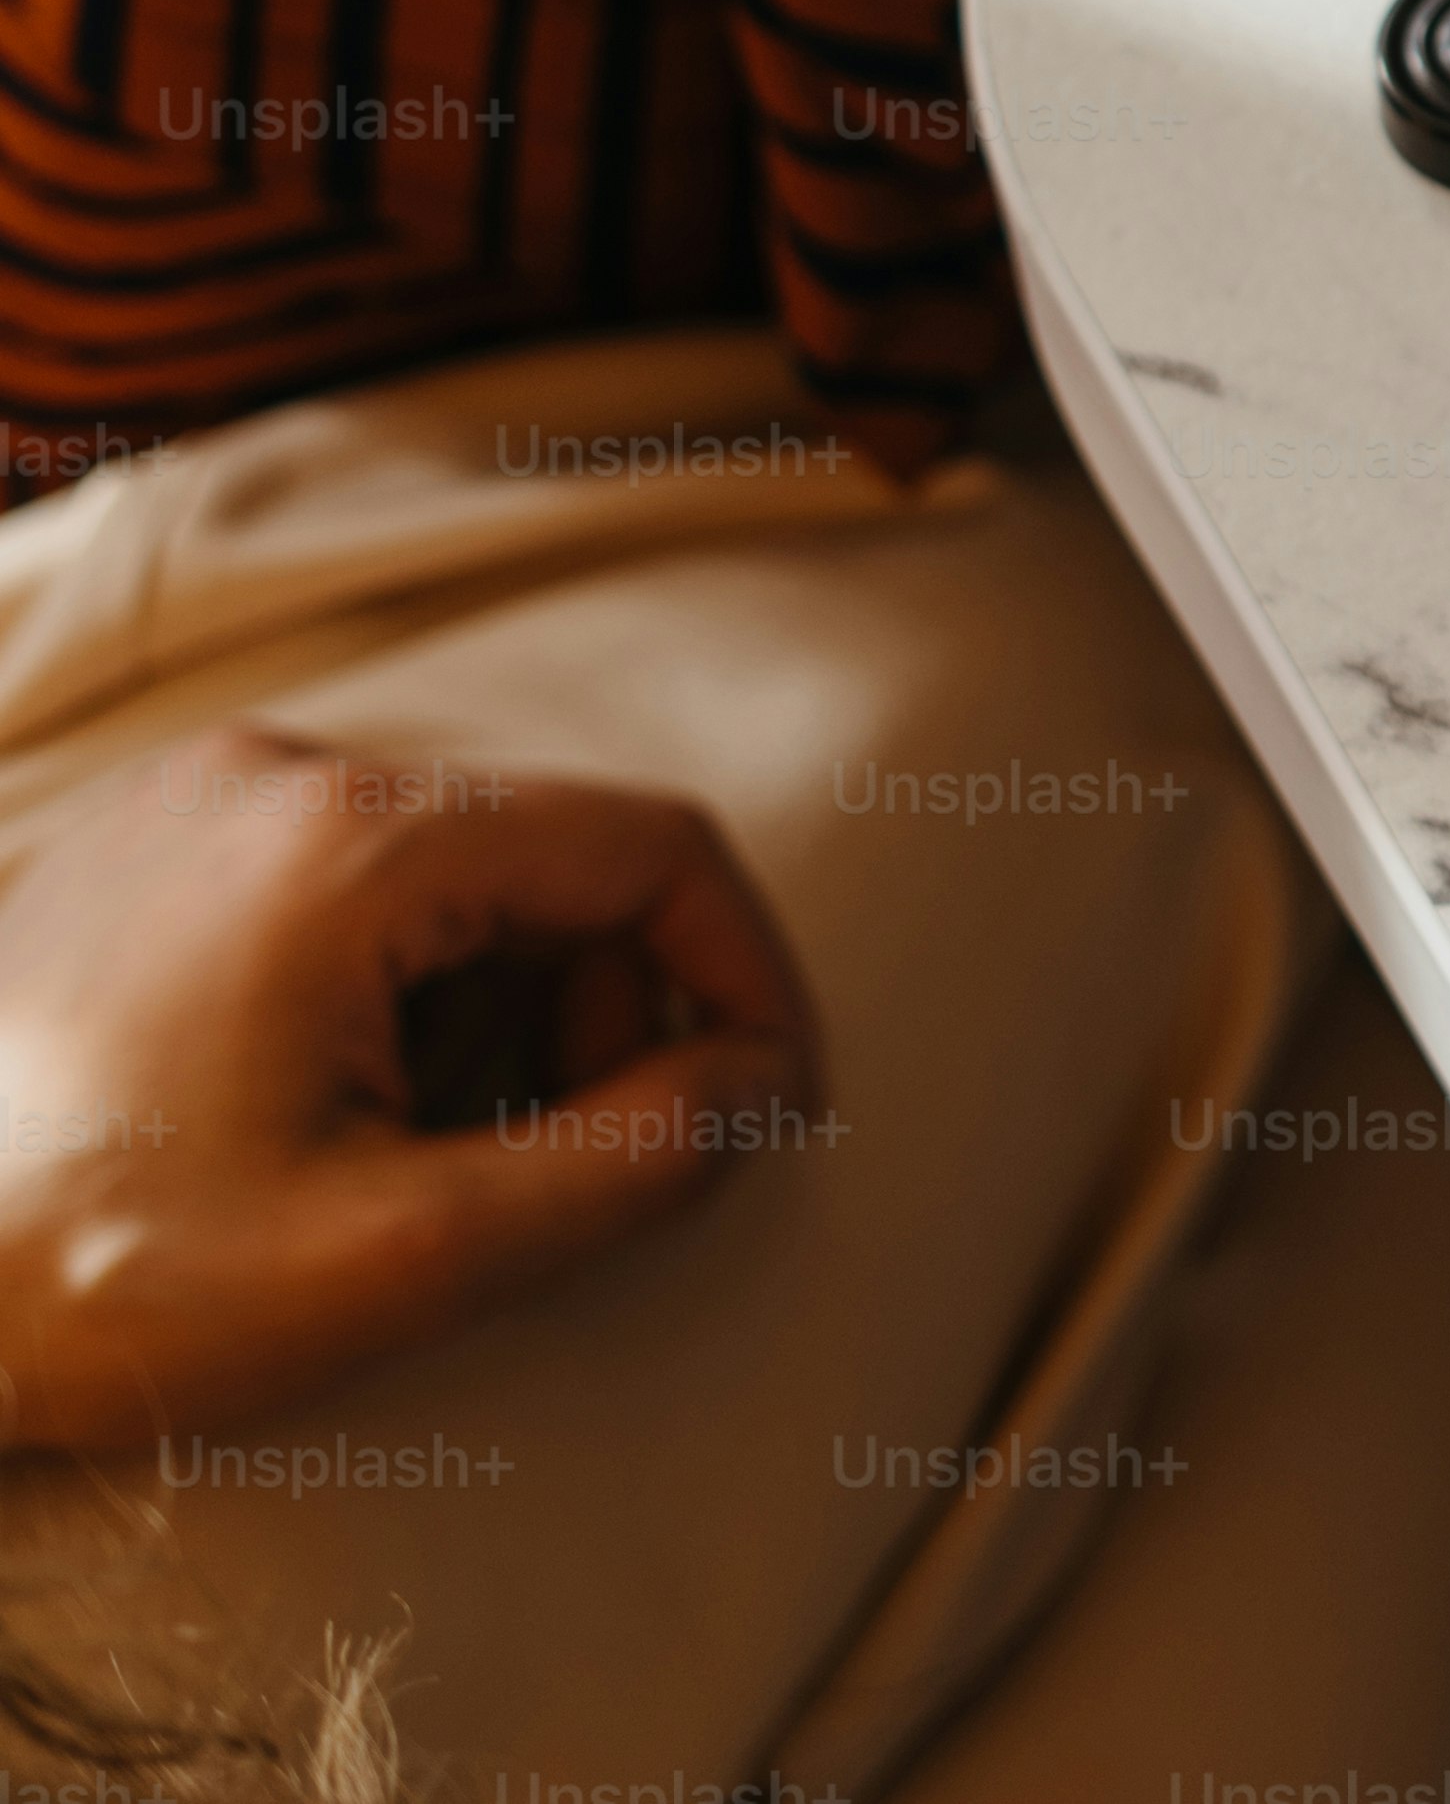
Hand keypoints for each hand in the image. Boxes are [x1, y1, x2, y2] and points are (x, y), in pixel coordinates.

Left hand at [0, 726, 819, 1450]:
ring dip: (502, 1010)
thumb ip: (620, 1165)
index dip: (743, 978)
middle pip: (555, 855)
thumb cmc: (81, 1279)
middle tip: (579, 1165)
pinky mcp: (136, 852)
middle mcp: (279, 775)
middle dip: (613, 1011)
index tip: (763, 1108)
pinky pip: (345, 885)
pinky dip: (397, 991)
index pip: (652, 848)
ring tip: (429, 1158)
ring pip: (457, 872)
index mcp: (353, 841)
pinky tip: (328, 1116)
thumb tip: (755, 1091)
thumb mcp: (390, 1256)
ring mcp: (193, 804)